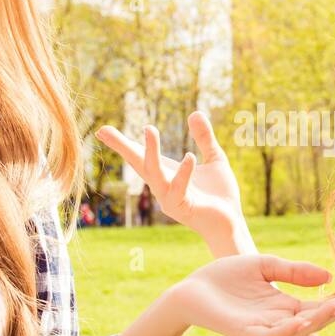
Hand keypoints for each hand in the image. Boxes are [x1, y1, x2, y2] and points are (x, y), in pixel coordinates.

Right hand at [96, 112, 248, 250]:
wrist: (232, 223)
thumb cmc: (220, 194)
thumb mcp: (214, 158)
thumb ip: (204, 138)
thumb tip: (195, 112)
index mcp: (166, 174)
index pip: (140, 156)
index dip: (122, 143)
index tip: (102, 130)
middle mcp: (162, 186)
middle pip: (138, 164)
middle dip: (123, 147)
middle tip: (105, 131)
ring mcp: (170, 198)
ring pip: (155, 174)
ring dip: (151, 152)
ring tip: (149, 129)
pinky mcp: (184, 208)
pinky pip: (180, 188)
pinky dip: (183, 173)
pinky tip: (189, 156)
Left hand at [170, 253, 334, 335]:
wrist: (190, 288)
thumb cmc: (225, 277)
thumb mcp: (265, 266)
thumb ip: (294, 271)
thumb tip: (328, 277)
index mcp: (283, 306)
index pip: (318, 306)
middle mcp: (277, 321)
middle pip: (314, 319)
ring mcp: (261, 329)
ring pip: (296, 330)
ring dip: (318, 321)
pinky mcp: (243, 333)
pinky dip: (287, 331)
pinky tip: (301, 323)